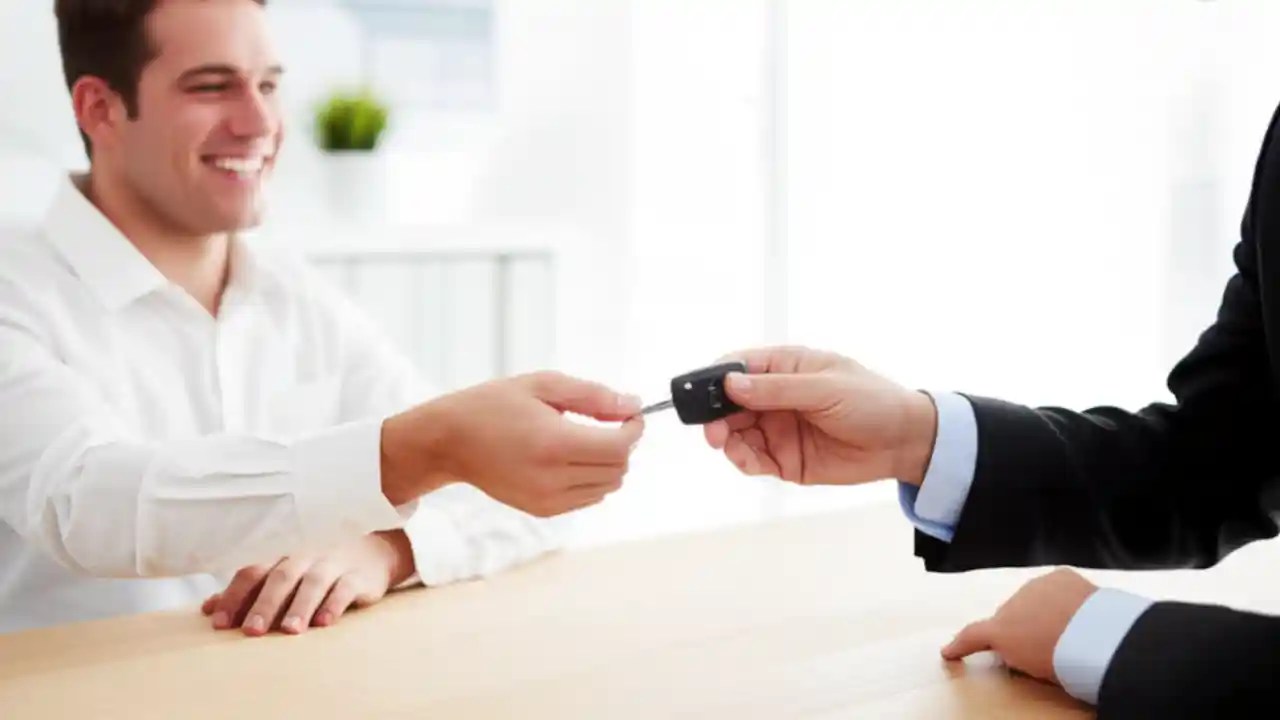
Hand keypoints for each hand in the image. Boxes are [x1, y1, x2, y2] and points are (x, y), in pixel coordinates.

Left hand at [202, 530, 414, 635]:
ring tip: (289, 631)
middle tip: (251, 631)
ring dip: (300, 606)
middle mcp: (305, 557)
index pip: (253, 572)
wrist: (375, 552)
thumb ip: (250, 591)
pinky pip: (346, 588)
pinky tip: (324, 623)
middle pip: (281, 577)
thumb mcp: (286, 575)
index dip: (234, 596)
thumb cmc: (320, 568)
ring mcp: (333, 564)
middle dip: (265, 604)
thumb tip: (209, 608)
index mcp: (282, 558)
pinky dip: (334, 604)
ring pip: (314, 582)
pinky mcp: (359, 576)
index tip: (218, 623)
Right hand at [382, 371, 644, 516]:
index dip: (634, 429)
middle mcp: (552, 477)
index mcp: (553, 443)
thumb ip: (593, 396)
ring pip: (608, 487)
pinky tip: (572, 458)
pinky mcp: (542, 510)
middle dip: (624, 444)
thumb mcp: (542, 385)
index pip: (619, 447)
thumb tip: (632, 405)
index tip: (631, 414)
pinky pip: (588, 498)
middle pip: (618, 469)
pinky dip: (592, 479)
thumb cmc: (492, 406)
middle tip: (610, 423)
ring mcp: (547, 499)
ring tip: (587, 439)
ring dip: (609, 463)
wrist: (449, 441)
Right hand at [702, 346, 937, 485]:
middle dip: (715, 414)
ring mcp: (778, 428)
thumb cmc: (872, 402)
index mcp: (785, 367)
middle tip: (711, 428)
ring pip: (735, 432)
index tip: (701, 392)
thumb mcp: (825, 388)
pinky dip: (742, 459)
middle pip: (729, 402)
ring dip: (725, 438)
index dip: (716, 377)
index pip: (738, 365)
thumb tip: (732, 382)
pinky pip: (752, 458)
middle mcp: (775, 397)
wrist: (904, 442)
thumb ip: (776, 388)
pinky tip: (743, 458)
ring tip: (726, 444)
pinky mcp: (784, 458)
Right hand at [942, 568, 1098, 683]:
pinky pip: (1057, 586)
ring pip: (1033, 598)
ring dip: (1041, 609)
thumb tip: (1018, 648)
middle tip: (1038, 642)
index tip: (948, 651)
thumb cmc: (1061, 661)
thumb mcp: (1030, 666)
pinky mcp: (1060, 575)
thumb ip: (1017, 654)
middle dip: (1018, 625)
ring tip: (1064, 628)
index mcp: (1000, 631)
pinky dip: (1063, 597)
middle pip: (1008, 614)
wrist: (1095, 637)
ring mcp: (1035, 586)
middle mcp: (1011, 603)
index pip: (973, 635)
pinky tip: (1079, 610)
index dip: (959, 645)